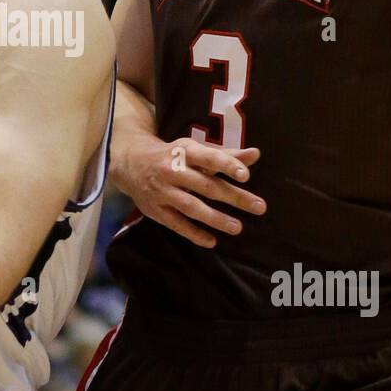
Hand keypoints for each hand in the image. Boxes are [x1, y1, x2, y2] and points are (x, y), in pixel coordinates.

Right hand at [115, 133, 264, 248]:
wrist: (131, 162)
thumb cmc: (173, 155)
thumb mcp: (195, 150)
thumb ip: (225, 155)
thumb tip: (256, 154)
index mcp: (184, 151)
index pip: (208, 158)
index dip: (226, 165)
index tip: (246, 175)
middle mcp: (172, 170)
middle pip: (205, 186)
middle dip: (233, 197)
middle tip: (260, 207)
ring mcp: (162, 191)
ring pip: (191, 206)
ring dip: (215, 218)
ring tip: (237, 227)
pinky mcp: (155, 209)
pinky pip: (176, 224)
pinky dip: (193, 233)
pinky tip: (211, 241)